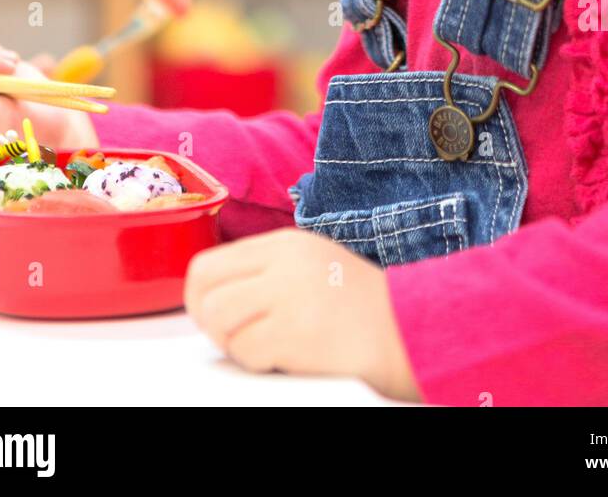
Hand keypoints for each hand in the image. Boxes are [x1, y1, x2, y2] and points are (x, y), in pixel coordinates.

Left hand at [184, 226, 421, 402]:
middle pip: (205, 292)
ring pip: (219, 320)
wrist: (408, 327)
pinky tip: (284, 358)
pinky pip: (245, 351)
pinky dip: (257, 362)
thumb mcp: (311, 264)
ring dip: (234, 344)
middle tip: (234, 336)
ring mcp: (288, 295)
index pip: (207, 264)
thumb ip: (266, 269)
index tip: (212, 315)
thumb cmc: (360, 305)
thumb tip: (213, 294)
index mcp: (283, 244)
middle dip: (210, 323)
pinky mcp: (295, 331)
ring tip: (264, 346)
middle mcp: (282, 263)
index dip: (199, 298)